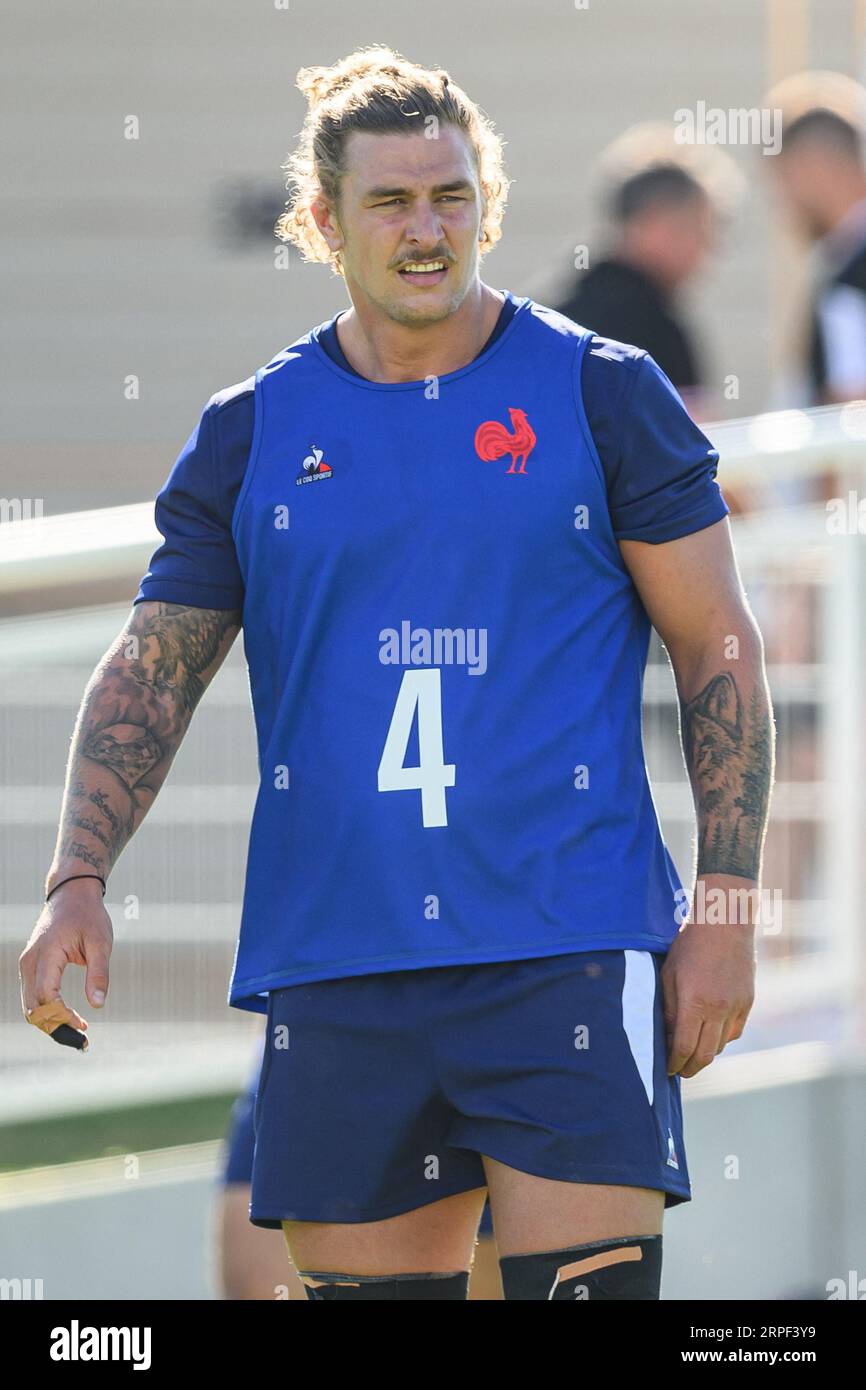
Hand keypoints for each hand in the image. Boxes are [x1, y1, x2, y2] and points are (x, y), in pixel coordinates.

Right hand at [19, 878, 113, 1049]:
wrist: (71, 894)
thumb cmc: (88, 916)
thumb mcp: (101, 941)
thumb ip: (99, 972)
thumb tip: (97, 1004)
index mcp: (46, 954)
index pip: (47, 997)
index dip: (63, 1017)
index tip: (85, 1027)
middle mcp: (29, 962)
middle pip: (33, 1008)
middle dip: (55, 1028)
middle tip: (83, 1042)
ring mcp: (26, 965)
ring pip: (31, 1006)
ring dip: (51, 1023)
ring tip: (80, 1033)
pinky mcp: (30, 967)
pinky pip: (34, 997)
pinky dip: (48, 1011)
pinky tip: (70, 1018)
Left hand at [661, 919, 755, 1077]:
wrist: (724, 924)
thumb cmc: (689, 946)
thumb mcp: (669, 974)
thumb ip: (669, 1009)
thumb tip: (668, 1037)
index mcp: (695, 1002)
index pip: (684, 1047)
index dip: (674, 1063)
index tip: (667, 1069)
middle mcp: (718, 1009)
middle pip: (705, 1054)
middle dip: (690, 1067)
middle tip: (679, 1071)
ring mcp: (736, 1007)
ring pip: (721, 1045)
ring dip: (706, 1054)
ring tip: (692, 1054)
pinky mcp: (748, 1002)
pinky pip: (734, 1031)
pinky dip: (722, 1039)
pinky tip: (710, 1035)